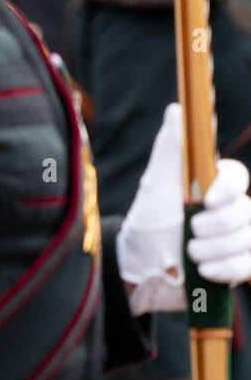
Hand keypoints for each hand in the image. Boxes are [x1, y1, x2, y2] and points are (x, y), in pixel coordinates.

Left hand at [117, 103, 250, 313]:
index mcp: (212, 185)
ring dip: (218, 249)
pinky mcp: (238, 265)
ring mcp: (237, 238)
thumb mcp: (156, 184)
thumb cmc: (148, 219)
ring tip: (190, 252)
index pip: (238, 177)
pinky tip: (205, 270)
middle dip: (217, 226)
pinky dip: (228, 268)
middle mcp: (230, 209)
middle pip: (247, 211)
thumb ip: (171, 149)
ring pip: (250, 239)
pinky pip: (250, 265)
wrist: (140, 265)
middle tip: (191, 231)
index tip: (209, 201)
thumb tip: (177, 109)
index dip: (230, 189)